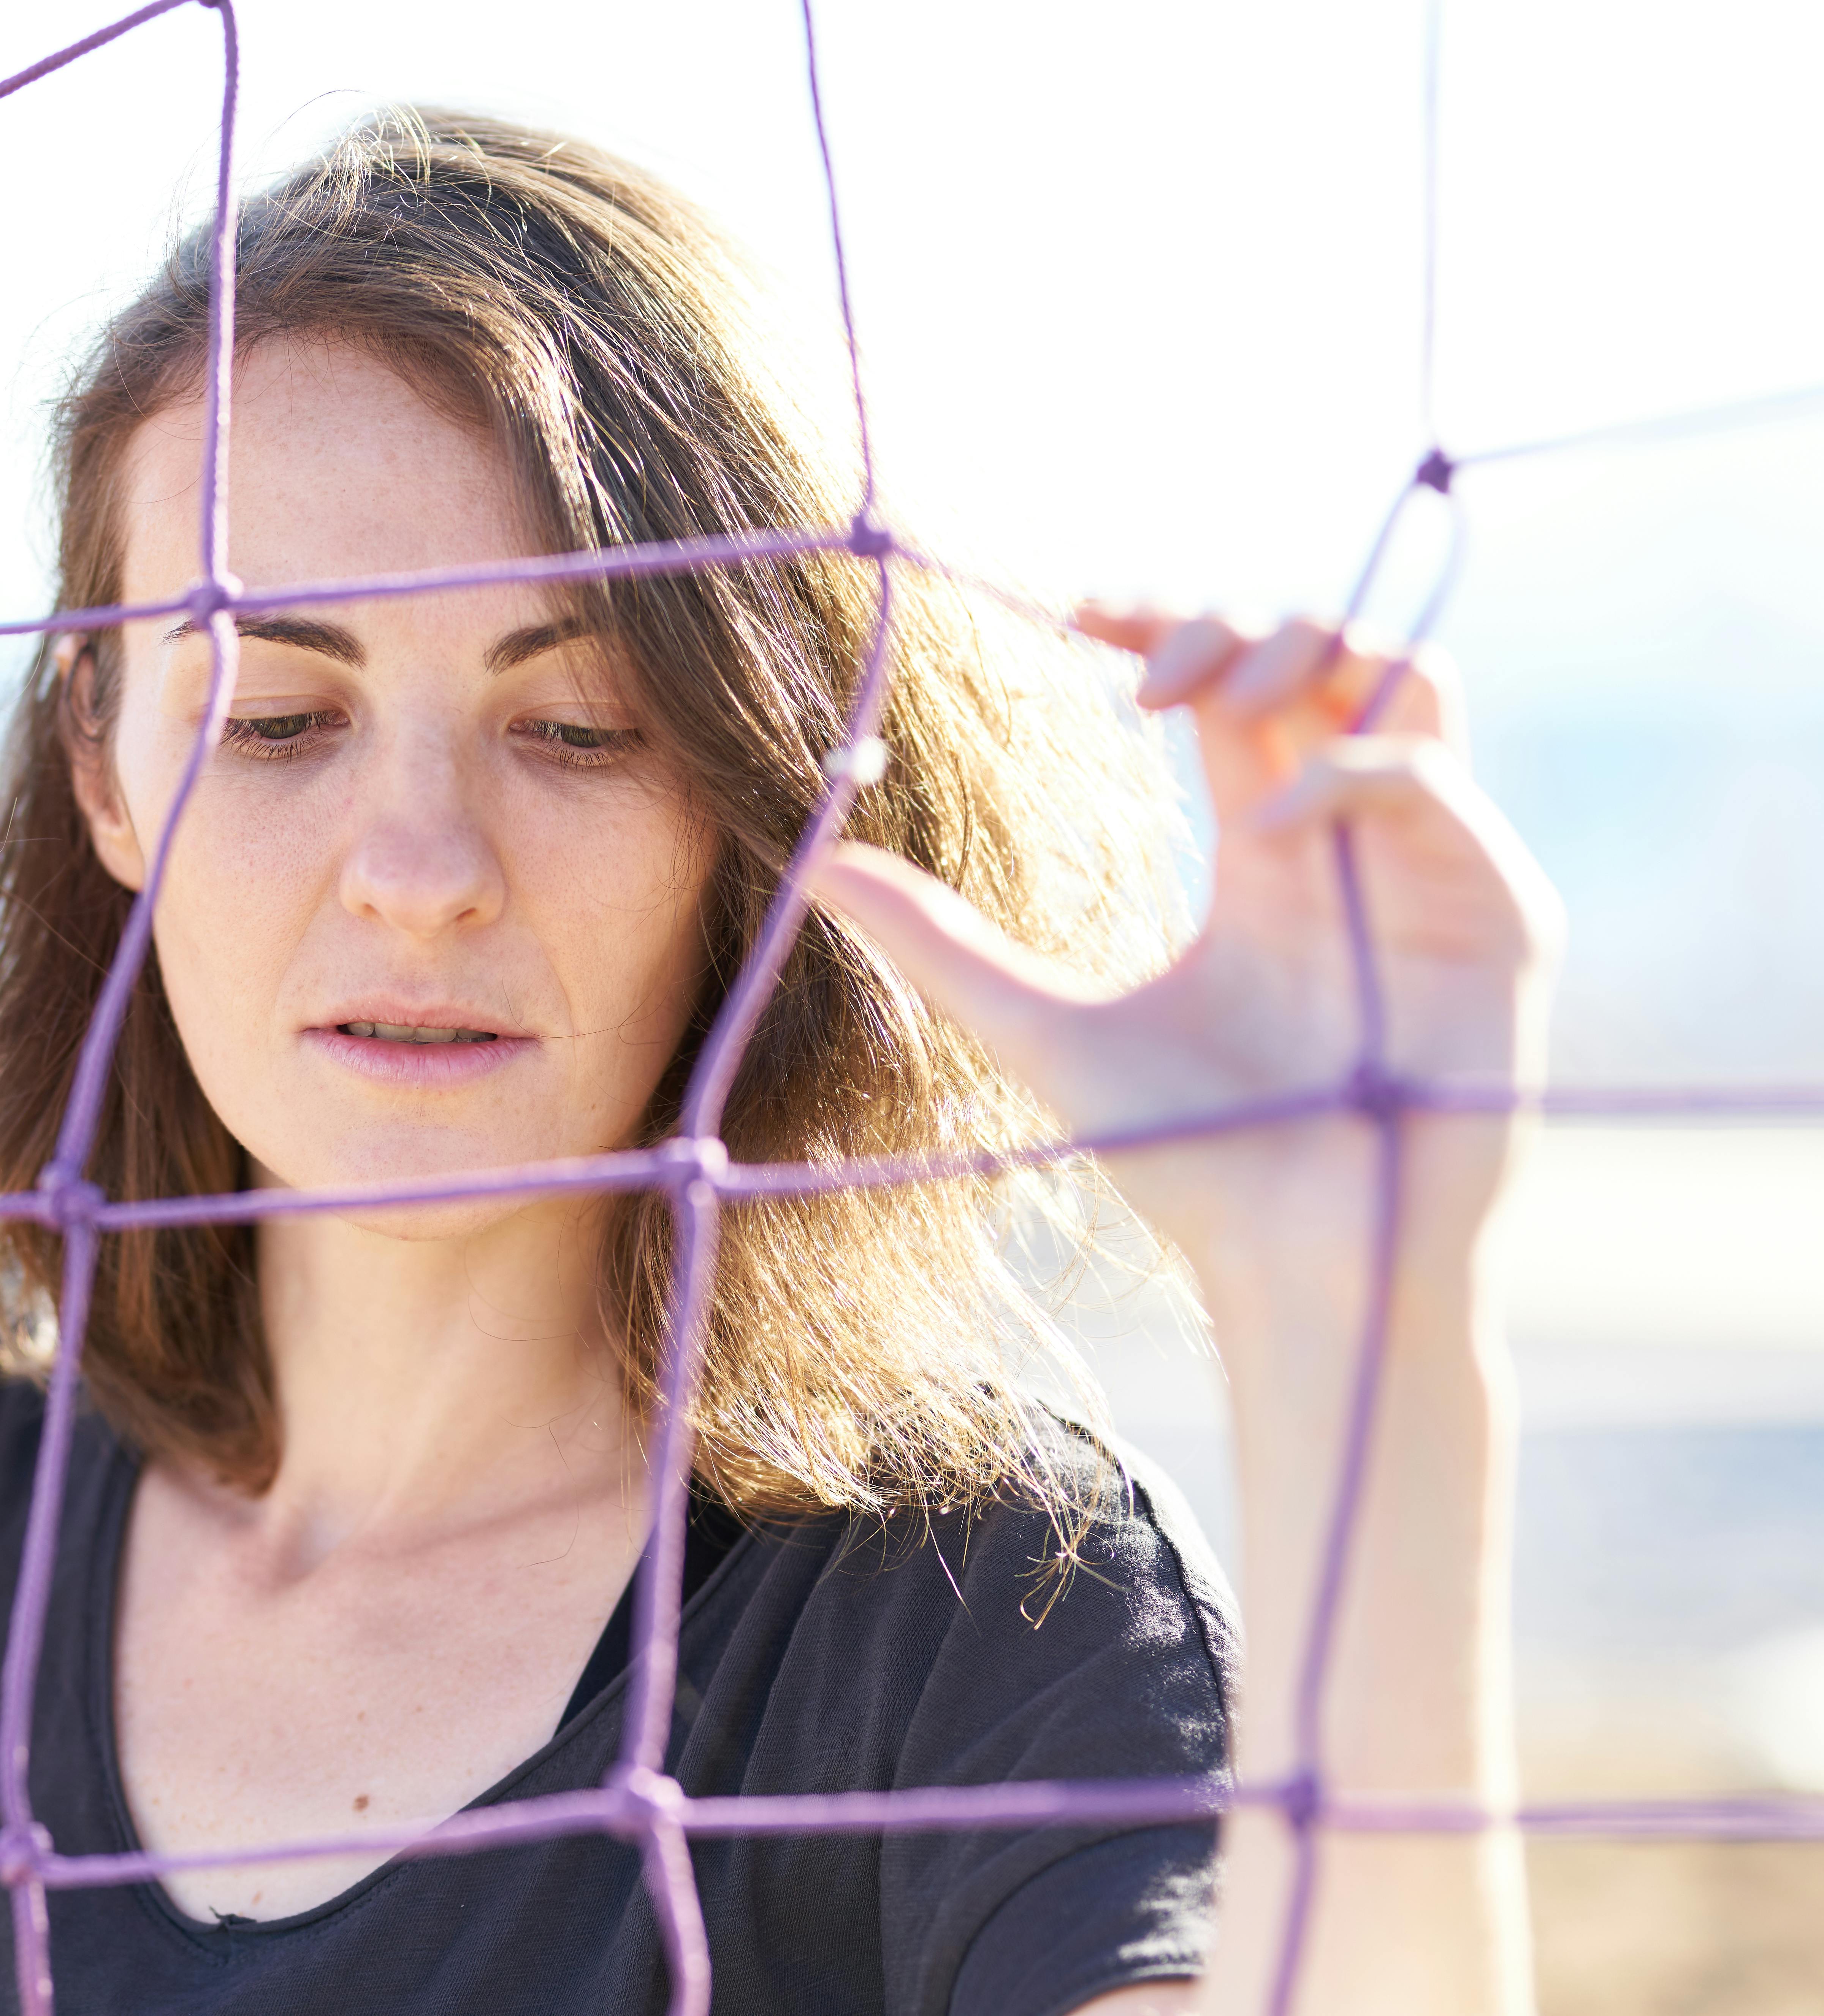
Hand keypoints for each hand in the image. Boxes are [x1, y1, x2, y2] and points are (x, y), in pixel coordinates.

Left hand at [809, 608, 1564, 1299]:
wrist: (1291, 1263)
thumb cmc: (1191, 1159)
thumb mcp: (1044, 1029)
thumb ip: (941, 945)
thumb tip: (816, 866)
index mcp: (1261, 845)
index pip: (1228, 680)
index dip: (1164, 620)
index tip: (1071, 613)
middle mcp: (1349, 837)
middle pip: (1321, 648)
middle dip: (1232, 622)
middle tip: (1141, 677)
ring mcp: (1431, 867)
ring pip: (1408, 675)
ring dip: (1309, 655)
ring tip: (1212, 707)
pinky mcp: (1496, 911)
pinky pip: (1434, 778)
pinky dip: (1346, 773)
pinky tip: (1268, 830)